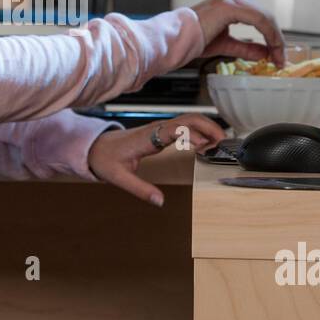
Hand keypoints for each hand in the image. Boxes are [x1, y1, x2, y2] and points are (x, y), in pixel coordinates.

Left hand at [87, 113, 225, 206]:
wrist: (96, 146)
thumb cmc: (106, 158)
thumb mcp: (119, 178)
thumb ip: (140, 190)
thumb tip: (159, 201)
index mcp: (148, 137)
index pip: (175, 129)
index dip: (192, 134)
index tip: (205, 146)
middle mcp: (157, 128)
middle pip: (189, 118)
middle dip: (209, 127)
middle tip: (223, 143)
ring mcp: (161, 128)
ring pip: (190, 119)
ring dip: (207, 127)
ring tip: (219, 144)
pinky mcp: (162, 131)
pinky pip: (186, 125)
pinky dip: (200, 130)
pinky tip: (206, 144)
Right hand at [188, 0, 284, 67]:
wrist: (177, 39)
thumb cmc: (193, 38)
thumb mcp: (227, 44)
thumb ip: (246, 48)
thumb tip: (264, 53)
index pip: (261, 16)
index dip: (273, 36)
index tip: (278, 54)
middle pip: (266, 16)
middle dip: (277, 39)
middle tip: (281, 59)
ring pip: (266, 17)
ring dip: (276, 39)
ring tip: (278, 57)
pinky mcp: (231, 5)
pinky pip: (260, 20)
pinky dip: (270, 35)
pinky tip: (272, 49)